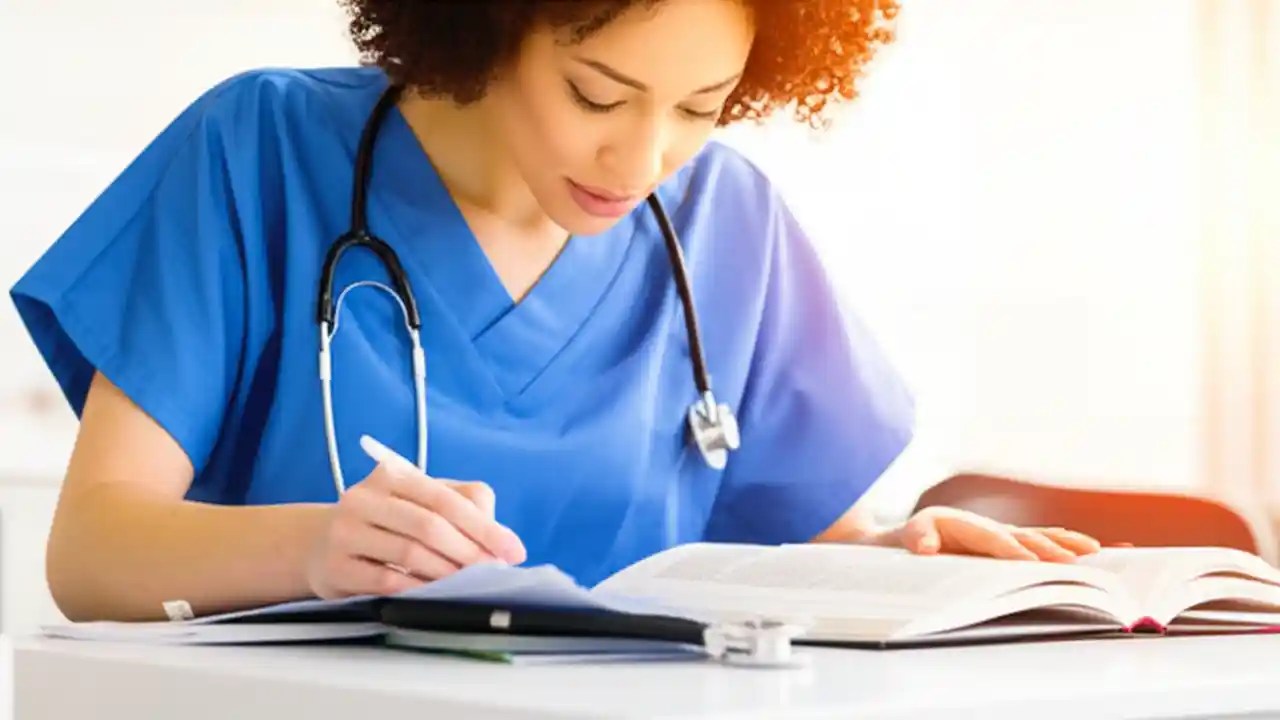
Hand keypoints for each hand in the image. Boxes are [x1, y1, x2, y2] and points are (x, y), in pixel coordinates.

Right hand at [305, 460, 526, 598]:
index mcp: (392, 475)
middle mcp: (364, 498)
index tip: (513, 550)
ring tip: (467, 584)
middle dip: (469, 552)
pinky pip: (385, 582)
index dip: (484, 527)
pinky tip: (434, 595)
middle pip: (428, 525)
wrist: (320, 544)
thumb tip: (500, 538)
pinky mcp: (335, 567)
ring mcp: (345, 532)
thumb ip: (464, 505)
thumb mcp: (422, 502)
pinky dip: (417, 590)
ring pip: (409, 553)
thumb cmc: (387, 523)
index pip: (445, 499)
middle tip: (492, 571)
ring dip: (446, 573)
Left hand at [887, 506, 1101, 561]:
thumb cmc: (912, 538)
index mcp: (966, 525)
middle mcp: (990, 527)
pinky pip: (1042, 543)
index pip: (993, 539)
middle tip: (1071, 559)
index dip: (1012, 549)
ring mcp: (1003, 535)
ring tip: (1093, 549)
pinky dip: (1067, 544)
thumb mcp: (908, 536)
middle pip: (1023, 536)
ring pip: (1039, 537)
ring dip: (1065, 543)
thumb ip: (917, 538)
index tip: (1030, 560)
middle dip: (1047, 546)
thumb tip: (926, 547)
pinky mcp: (1011, 544)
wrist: (910, 536)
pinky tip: (1093, 550)